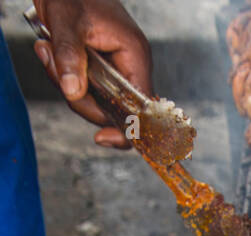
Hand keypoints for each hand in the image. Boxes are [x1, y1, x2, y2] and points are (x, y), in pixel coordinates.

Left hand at [32, 0, 152, 148]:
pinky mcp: (101, 70)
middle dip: (80, 99)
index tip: (101, 137)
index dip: (125, 128)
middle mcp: (129, 66)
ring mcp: (116, 69)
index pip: (142, 109)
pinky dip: (65, 79)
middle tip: (55, 68)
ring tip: (48, 52)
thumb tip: (73, 92)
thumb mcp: (67, 22)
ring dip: (66, 85)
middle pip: (113, 111)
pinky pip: (86, 90)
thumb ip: (70, 57)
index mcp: (134, 56)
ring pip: (96, 102)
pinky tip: (51, 54)